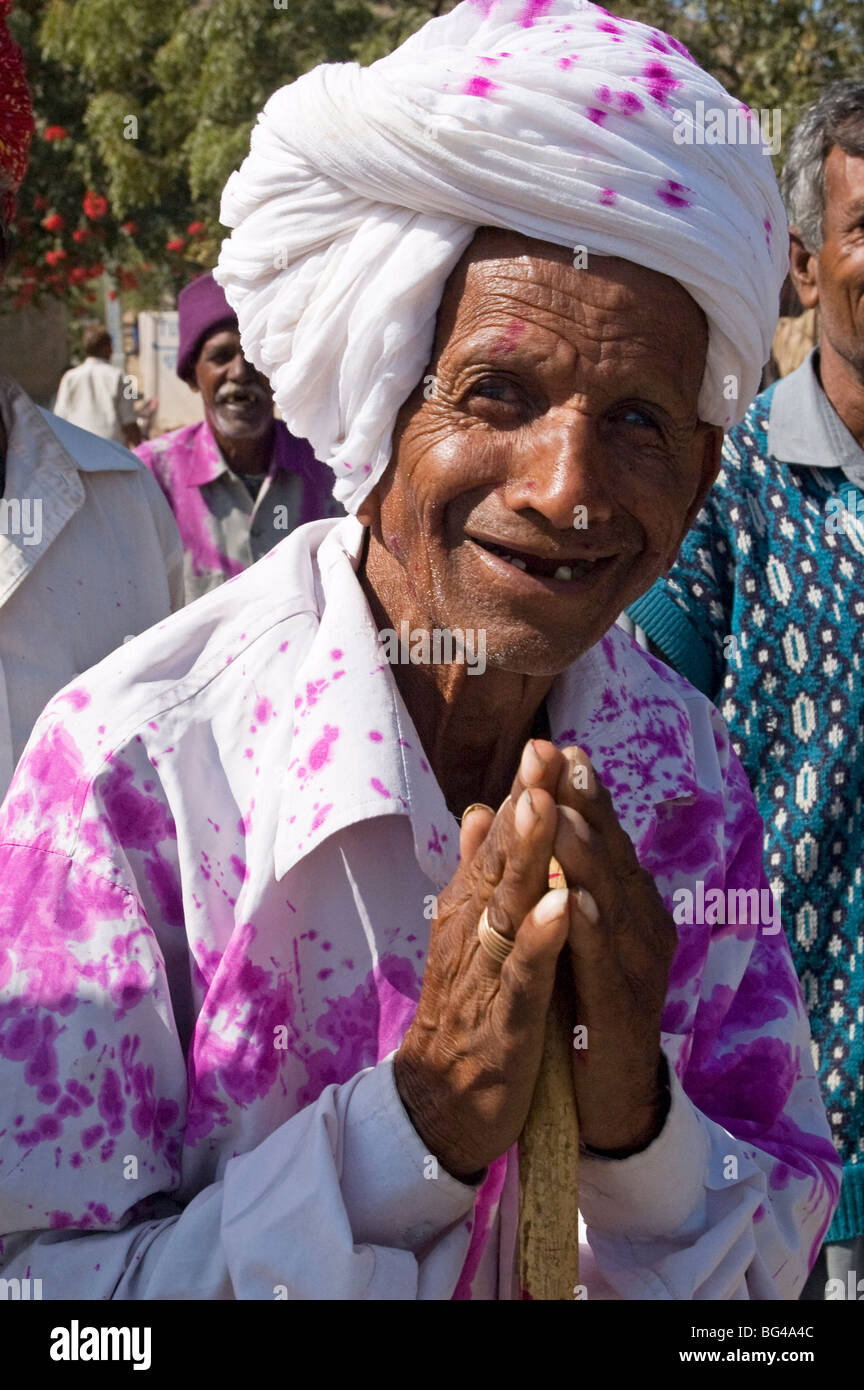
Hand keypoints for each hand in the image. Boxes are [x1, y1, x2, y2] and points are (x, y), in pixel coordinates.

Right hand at [393, 750, 571, 1180]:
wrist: (439, 1103)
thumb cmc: (464, 1011)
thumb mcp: (468, 936)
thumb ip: (474, 875)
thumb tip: (480, 809)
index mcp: (470, 914)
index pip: (497, 845)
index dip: (522, 796)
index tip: (544, 745)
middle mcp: (471, 935)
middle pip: (498, 863)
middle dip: (524, 807)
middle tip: (540, 753)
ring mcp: (484, 977)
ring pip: (505, 908)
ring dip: (523, 856)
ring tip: (542, 806)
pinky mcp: (501, 1023)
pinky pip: (520, 977)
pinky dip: (537, 940)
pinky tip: (556, 907)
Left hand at [514, 740, 674, 1154]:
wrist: (604, 1097)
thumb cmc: (579, 1003)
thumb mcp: (560, 932)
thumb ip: (546, 874)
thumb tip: (511, 812)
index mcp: (623, 904)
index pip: (601, 838)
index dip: (581, 794)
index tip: (558, 746)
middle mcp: (639, 926)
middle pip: (612, 856)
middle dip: (586, 806)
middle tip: (563, 758)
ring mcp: (636, 968)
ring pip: (610, 902)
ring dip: (586, 856)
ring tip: (561, 813)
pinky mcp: (624, 1012)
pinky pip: (604, 967)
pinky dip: (590, 933)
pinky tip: (574, 904)